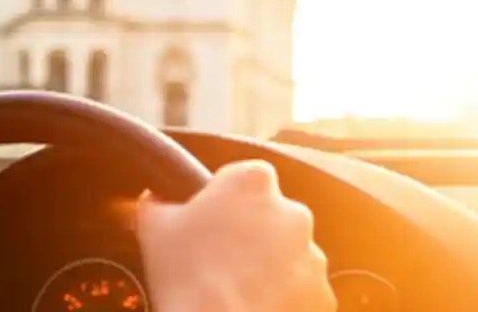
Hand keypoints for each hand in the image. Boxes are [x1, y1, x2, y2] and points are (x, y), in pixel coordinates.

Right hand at [136, 159, 335, 311]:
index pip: (243, 177)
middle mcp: (292, 211)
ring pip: (289, 254)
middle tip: (221, 260)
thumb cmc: (187, 277)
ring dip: (270, 266)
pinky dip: (285, 297)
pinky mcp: (323, 292)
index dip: (224, 200)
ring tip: (238, 290)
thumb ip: (157, 203)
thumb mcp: (155, 229)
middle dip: (252, 234)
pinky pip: (302, 289)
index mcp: (253, 182)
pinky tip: (257, 306)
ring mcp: (313, 254)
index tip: (210, 223)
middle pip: (271, 215)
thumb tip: (154, 199)